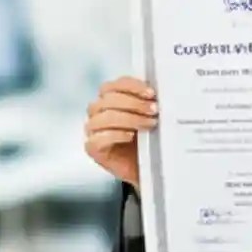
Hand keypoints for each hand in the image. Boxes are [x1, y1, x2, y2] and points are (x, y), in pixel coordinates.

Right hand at [83, 76, 158, 190]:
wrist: (146, 166)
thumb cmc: (147, 138)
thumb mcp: (150, 116)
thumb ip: (148, 102)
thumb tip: (158, 93)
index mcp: (109, 98)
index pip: (115, 85)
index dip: (132, 86)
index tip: (151, 93)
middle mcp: (98, 111)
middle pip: (108, 99)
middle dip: (134, 103)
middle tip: (154, 110)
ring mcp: (93, 129)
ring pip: (103, 117)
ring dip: (129, 118)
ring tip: (148, 124)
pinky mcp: (92, 148)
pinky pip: (97, 138)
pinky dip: (115, 135)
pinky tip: (130, 136)